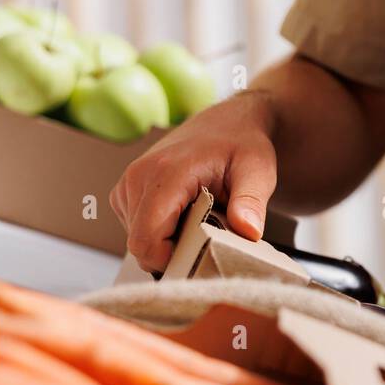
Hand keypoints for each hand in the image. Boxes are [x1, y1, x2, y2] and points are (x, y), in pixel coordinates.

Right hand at [110, 90, 277, 273]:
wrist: (229, 123)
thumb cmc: (243, 145)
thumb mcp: (258, 172)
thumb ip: (251, 202)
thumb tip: (249, 232)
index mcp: (165, 174)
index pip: (146, 239)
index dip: (170, 261)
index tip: (202, 257)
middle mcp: (138, 177)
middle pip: (140, 244)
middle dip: (173, 253)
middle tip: (209, 236)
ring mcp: (128, 184)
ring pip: (138, 239)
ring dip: (168, 241)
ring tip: (200, 220)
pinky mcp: (127, 191)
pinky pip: (137, 228)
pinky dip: (161, 231)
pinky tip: (186, 215)